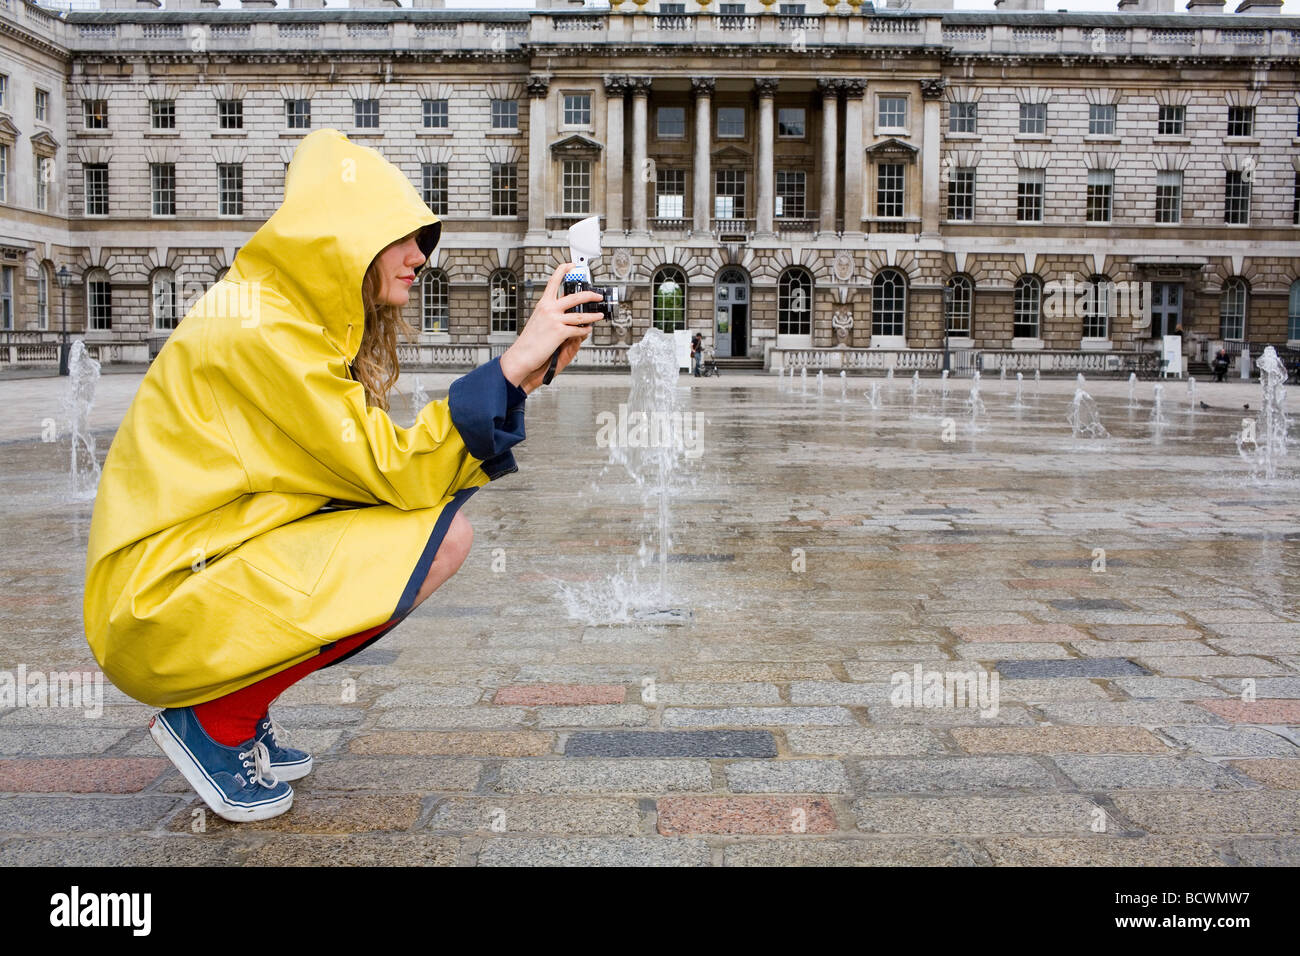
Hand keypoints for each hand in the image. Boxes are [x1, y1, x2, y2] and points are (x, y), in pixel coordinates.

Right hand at [500, 261, 604, 392]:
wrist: (522, 354)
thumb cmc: (529, 339)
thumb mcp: (538, 319)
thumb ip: (550, 312)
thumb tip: (564, 310)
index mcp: (543, 303)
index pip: (554, 281)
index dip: (563, 270)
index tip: (572, 265)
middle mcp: (549, 309)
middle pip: (575, 297)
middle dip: (590, 295)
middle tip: (597, 296)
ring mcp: (555, 320)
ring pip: (581, 315)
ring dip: (593, 316)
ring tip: (599, 315)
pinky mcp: (560, 332)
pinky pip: (578, 330)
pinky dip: (585, 330)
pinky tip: (587, 330)